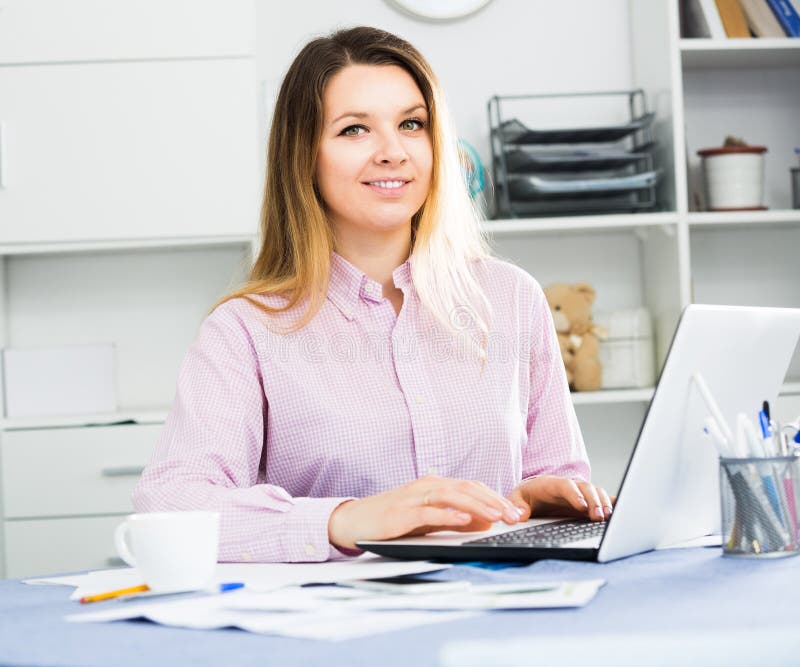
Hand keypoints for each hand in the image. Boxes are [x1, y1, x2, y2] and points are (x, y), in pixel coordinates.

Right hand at [328, 476, 524, 550]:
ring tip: (496, 515)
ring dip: (477, 505)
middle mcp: (426, 486)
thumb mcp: (427, 519)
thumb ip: (454, 519)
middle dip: (493, 502)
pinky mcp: (401, 512)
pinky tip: (463, 518)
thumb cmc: (391, 519)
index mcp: (434, 486)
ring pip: (451, 496)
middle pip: (466, 489)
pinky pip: (428, 511)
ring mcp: (413, 497)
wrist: (353, 520)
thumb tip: (484, 522)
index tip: (515, 512)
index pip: (472, 487)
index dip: (495, 497)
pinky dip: (447, 514)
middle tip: (514, 515)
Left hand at [507, 476, 614, 522]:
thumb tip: (519, 516)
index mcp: (550, 484)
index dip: (574, 495)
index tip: (581, 507)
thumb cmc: (525, 498)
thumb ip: (516, 507)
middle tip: (599, 516)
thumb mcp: (516, 500)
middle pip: (585, 488)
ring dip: (605, 503)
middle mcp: (569, 487)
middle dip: (594, 501)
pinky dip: (613, 504)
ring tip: (609, 517)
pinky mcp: (588, 502)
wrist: (533, 495)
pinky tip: (623, 511)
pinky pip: (603, 500)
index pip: (564, 485)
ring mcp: (580, 493)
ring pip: (597, 493)